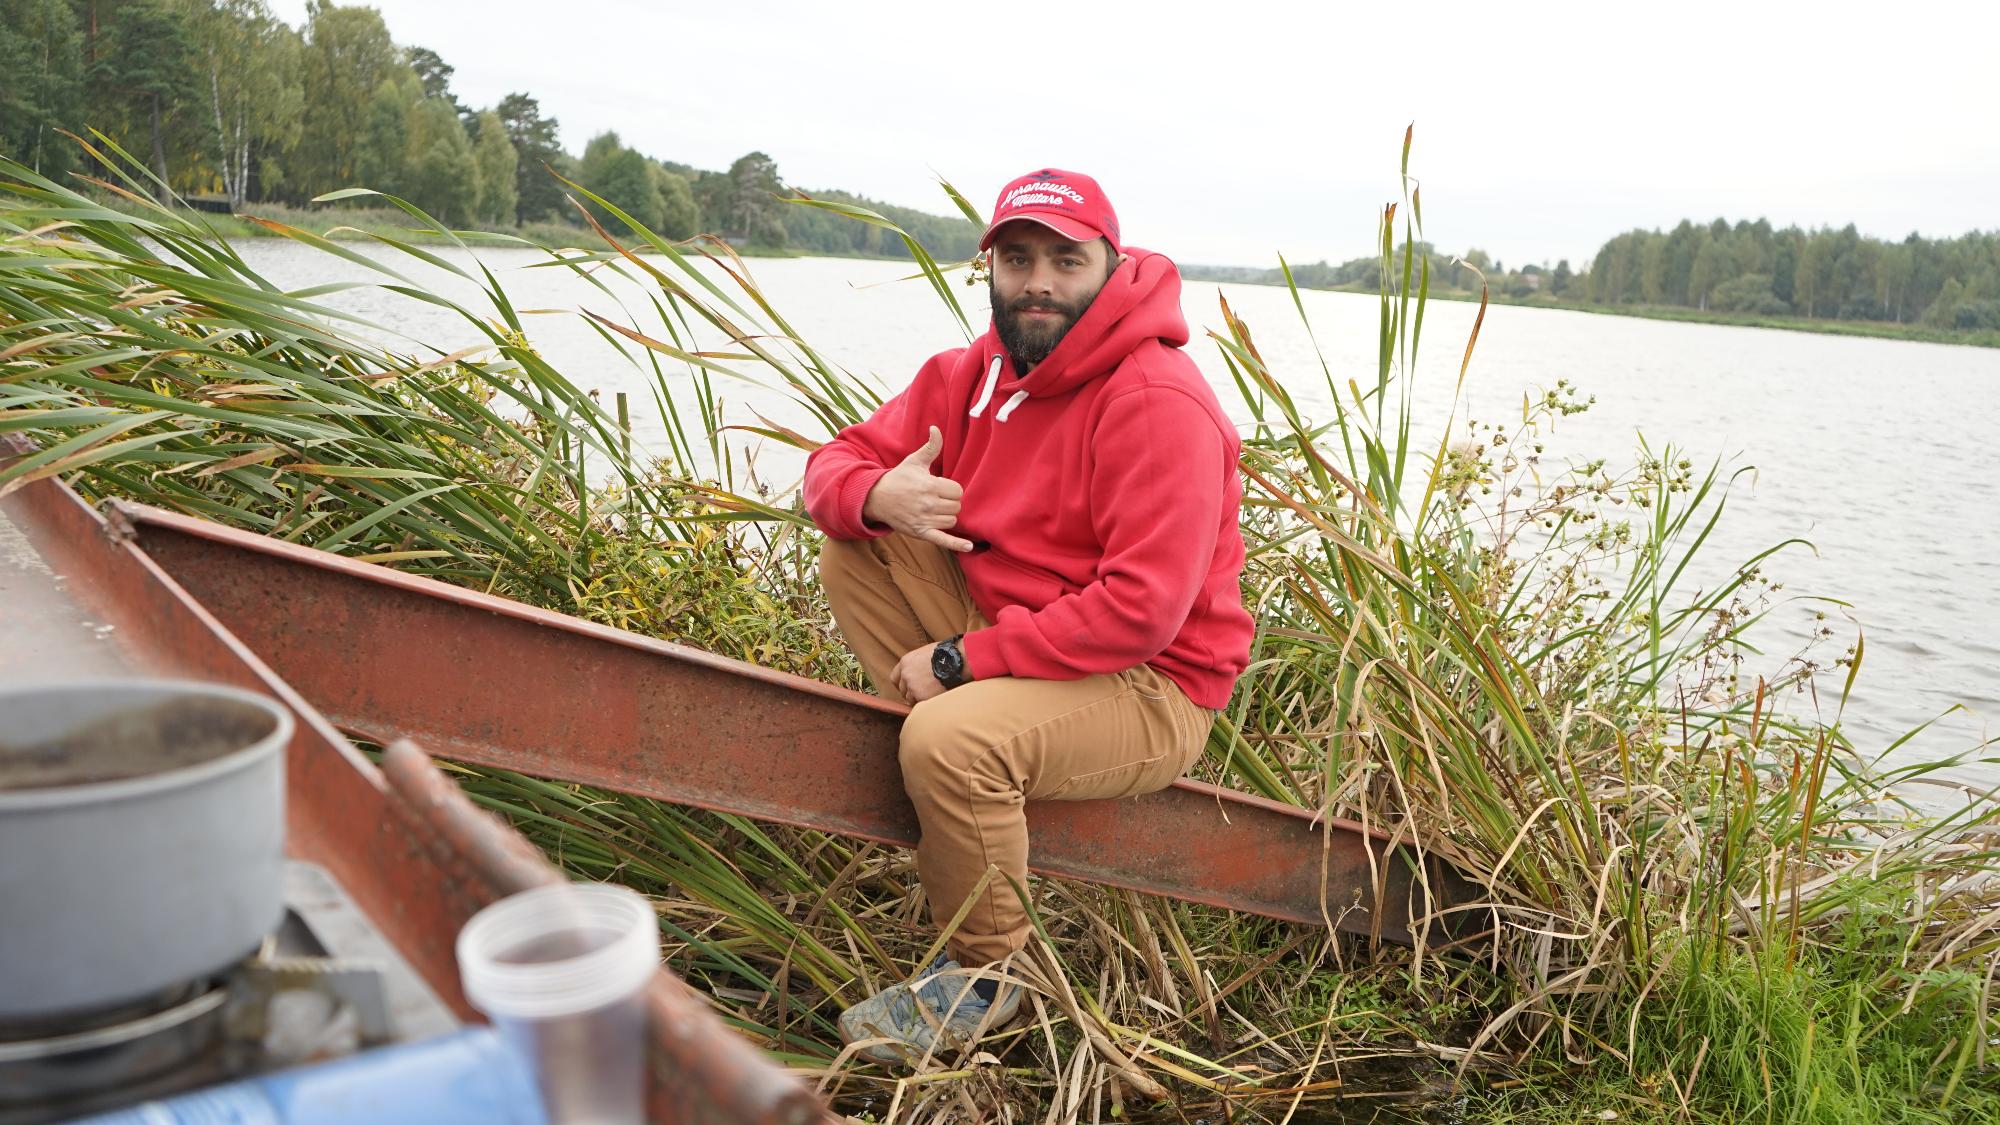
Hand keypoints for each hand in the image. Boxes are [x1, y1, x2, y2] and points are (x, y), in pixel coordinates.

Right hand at [862, 426, 974, 552]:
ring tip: (933, 509)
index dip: (951, 489)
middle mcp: (928, 504)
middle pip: (956, 506)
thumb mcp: (914, 461)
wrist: (876, 498)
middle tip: (937, 498)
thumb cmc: (898, 478)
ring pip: (951, 521)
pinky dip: (956, 544)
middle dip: (950, 502)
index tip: (940, 487)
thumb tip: (936, 428)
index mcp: (929, 485)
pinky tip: (969, 547)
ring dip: (946, 515)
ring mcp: (924, 519)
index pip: (957, 491)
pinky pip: (943, 540)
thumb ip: (931, 447)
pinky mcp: (921, 532)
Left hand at [889, 642, 946, 702]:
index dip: (902, 684)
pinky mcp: (921, 696)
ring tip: (932, 694)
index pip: (895, 678)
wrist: (955, 660)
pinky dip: (926, 702)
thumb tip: (920, 670)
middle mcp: (906, 674)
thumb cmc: (946, 654)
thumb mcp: (926, 653)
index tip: (908, 687)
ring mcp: (912, 686)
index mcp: (906, 662)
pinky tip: (935, 697)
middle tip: (924, 691)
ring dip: (919, 698)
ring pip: (910, 699)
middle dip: (911, 692)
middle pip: (902, 690)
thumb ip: (918, 663)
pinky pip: (920, 704)